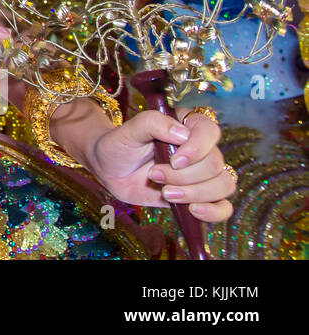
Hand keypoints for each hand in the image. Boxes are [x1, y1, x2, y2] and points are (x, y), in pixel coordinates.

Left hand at [87, 109, 234, 221]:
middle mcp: (200, 148)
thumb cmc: (120, 144)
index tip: (174, 160)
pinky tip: (193, 210)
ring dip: (194, 193)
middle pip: (215, 164)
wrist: (111, 169)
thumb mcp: (129, 130)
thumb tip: (183, 135)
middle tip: (154, 174)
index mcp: (187, 125)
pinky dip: (214, 211)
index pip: (210, 131)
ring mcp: (202, 173)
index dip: (197, 148)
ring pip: (223, 185)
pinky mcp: (200, 196)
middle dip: (183, 175)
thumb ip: (153, 123)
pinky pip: (224, 206)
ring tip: (166, 192)